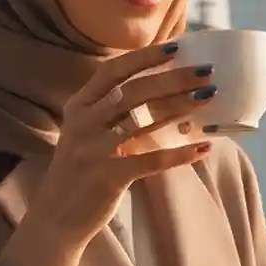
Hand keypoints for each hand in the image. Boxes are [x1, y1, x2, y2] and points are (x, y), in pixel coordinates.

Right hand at [30, 41, 216, 243]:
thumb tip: (162, 85)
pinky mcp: (107, 177)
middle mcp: (83, 123)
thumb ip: (111, 110)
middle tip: (206, 71)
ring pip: (144, 120)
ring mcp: (93, 150)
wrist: (55, 219)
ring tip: (209, 96)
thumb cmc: (81, 171)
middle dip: (173, 78)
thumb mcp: (86, 133)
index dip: (144, 57)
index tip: (176, 47)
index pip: (113, 71)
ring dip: (181, 106)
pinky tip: (203, 147)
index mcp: (78, 106)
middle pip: (134, 91)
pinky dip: (179, 154)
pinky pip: (151, 160)